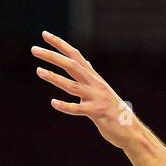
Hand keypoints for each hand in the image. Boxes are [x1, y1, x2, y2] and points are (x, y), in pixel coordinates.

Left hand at [33, 31, 139, 148]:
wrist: (131, 131)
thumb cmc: (114, 111)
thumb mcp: (103, 89)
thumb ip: (92, 76)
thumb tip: (85, 62)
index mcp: (94, 78)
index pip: (75, 56)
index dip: (60, 44)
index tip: (44, 34)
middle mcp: (95, 84)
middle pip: (71, 66)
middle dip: (52, 56)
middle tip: (34, 49)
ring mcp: (97, 98)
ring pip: (73, 85)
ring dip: (55, 77)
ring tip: (38, 71)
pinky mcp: (98, 113)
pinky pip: (79, 109)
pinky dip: (66, 106)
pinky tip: (54, 103)